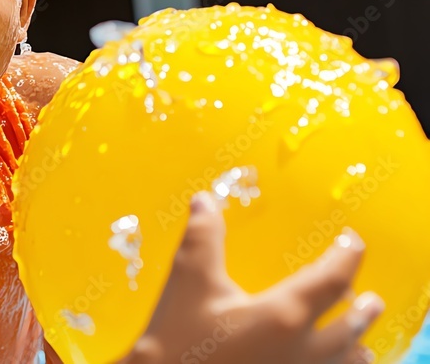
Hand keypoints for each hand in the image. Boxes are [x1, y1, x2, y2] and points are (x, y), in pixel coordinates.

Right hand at [123, 192, 383, 363]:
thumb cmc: (178, 340)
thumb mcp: (189, 281)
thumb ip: (202, 238)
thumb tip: (206, 201)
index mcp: (284, 315)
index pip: (333, 278)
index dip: (348, 256)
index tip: (352, 242)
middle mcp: (303, 350)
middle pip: (351, 327)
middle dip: (363, 309)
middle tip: (371, 298)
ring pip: (345, 362)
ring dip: (355, 345)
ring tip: (361, 341)